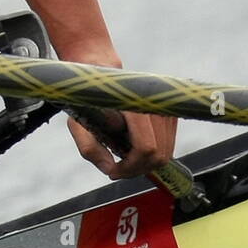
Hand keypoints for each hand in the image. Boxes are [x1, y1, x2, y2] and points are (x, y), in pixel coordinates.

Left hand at [59, 41, 177, 179]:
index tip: (114, 172)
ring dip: (146, 164)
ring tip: (123, 160)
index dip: (131, 166)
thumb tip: (110, 170)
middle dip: (138, 169)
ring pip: (167, 152)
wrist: (103, 76)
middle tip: (118, 170)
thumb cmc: (87, 99)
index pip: (145, 147)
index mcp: (132, 105)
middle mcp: (154, 105)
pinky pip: (168, 145)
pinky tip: (132, 150)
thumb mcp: (77, 123)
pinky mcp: (170, 113)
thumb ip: (90, 148)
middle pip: (160, 154)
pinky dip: (153, 155)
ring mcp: (165, 108)